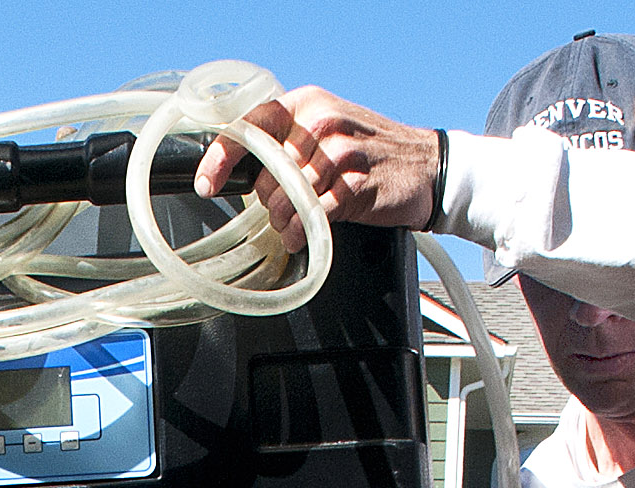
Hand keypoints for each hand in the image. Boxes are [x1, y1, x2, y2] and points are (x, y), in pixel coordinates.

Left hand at [193, 88, 437, 249]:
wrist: (428, 165)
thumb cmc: (370, 151)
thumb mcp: (327, 130)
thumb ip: (289, 142)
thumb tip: (243, 172)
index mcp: (307, 104)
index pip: (250, 126)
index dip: (221, 158)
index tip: (206, 183)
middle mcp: (321, 123)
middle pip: (266, 173)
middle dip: (268, 199)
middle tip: (285, 206)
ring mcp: (339, 154)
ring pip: (286, 199)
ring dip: (284, 222)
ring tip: (295, 225)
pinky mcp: (354, 186)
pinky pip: (312, 217)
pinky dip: (303, 233)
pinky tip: (305, 236)